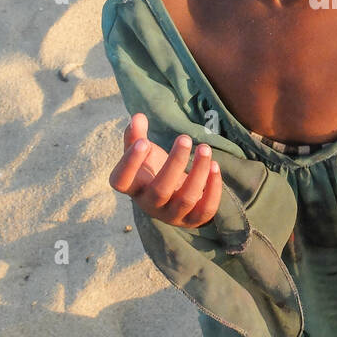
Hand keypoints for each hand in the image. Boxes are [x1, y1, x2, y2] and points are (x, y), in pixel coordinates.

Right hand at [108, 112, 222, 226]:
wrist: (172, 196)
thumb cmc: (154, 169)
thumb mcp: (143, 153)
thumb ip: (136, 135)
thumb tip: (138, 117)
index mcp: (133, 187)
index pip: (121, 181)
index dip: (130, 163)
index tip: (144, 141)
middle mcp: (150, 205)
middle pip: (160, 190)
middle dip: (175, 163)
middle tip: (184, 138)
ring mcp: (172, 215)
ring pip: (186, 199)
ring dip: (198, 172)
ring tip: (205, 148)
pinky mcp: (193, 220)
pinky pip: (206, 209)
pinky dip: (213, 188)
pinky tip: (214, 165)